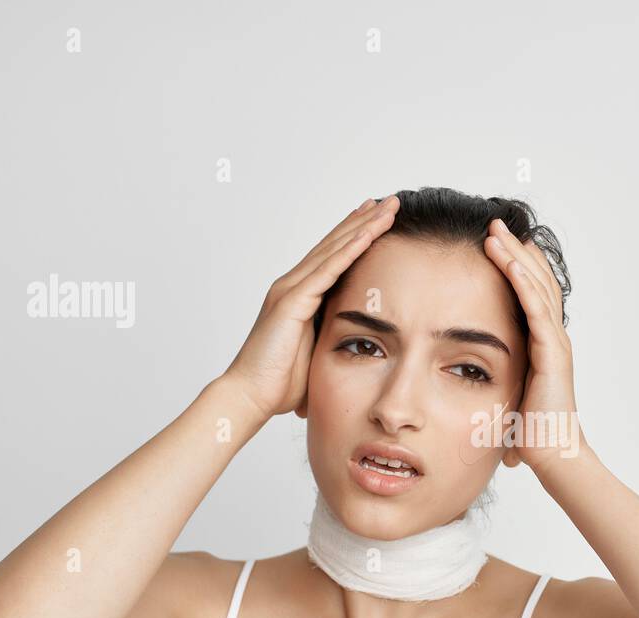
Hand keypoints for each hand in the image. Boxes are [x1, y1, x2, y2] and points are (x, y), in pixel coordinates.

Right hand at [222, 195, 398, 419]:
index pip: (332, 257)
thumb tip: (357, 351)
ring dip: (362, 227)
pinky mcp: (291, 301)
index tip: (377, 217)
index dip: (354, 234)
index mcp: (299, 296)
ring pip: (334, 250)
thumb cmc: (280, 384)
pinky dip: (348, 250)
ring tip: (387, 207)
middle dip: (363, 220)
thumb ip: (332, 342)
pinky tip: (367, 233)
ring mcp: (290, 290)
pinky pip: (327, 270)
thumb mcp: (316, 355)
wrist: (250, 396)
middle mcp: (293, 285)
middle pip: (335, 244)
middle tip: (389, 200)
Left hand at [481, 218, 588, 477]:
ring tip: (495, 232)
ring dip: (516, 256)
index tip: (496, 242)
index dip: (516, 265)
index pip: (531, 294)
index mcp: (542, 344)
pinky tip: (509, 261)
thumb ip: (494, 382)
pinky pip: (536, 308)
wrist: (552, 453)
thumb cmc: (529, 433)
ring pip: (537, 287)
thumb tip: (467, 384)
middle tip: (494, 225)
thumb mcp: (506, 395)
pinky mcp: (551, 352)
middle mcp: (553, 337)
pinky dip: (523, 281)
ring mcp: (555, 342)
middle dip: (514, 250)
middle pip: (536, 280)